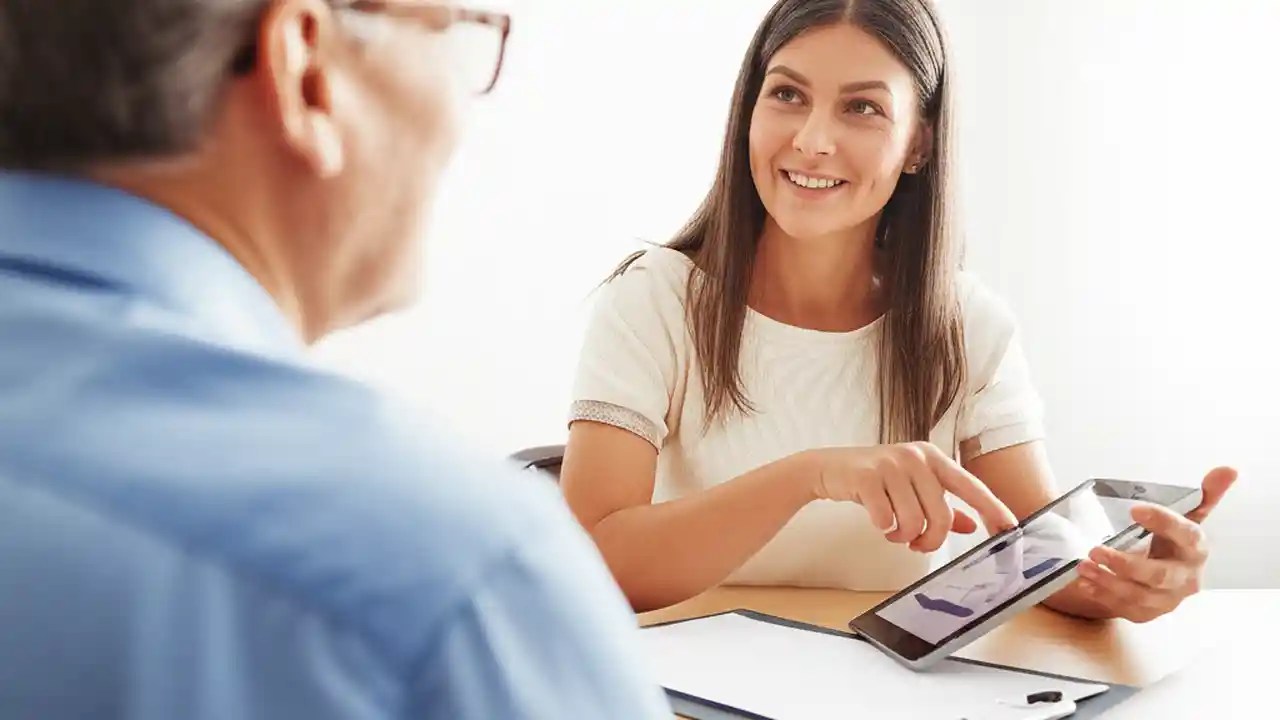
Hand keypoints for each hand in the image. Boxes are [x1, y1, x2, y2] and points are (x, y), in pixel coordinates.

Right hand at [804, 442, 1017, 552]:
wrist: (828, 468)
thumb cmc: (876, 479)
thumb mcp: (911, 487)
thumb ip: (942, 505)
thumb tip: (971, 526)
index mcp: (933, 457)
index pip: (971, 486)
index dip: (992, 508)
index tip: (1010, 529)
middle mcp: (916, 457)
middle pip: (941, 515)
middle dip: (930, 540)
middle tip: (917, 545)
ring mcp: (891, 464)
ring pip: (914, 521)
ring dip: (904, 537)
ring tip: (894, 532)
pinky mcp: (867, 476)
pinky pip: (887, 519)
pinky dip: (885, 529)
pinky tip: (878, 523)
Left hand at [1075, 466, 1237, 622]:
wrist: (1162, 575)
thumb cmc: (1172, 541)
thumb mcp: (1186, 516)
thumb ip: (1204, 494)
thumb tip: (1229, 469)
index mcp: (1196, 548)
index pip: (1186, 535)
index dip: (1164, 522)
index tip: (1134, 509)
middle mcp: (1186, 577)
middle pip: (1160, 575)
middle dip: (1127, 564)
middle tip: (1095, 549)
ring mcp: (1167, 599)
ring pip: (1139, 595)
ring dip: (1108, 581)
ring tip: (1084, 565)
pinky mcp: (1147, 613)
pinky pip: (1125, 608)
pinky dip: (1103, 595)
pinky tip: (1085, 582)